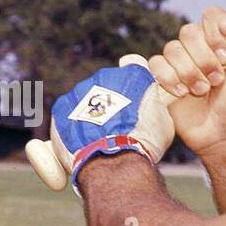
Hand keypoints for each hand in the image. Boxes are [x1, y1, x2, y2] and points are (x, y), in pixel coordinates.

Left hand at [49, 63, 174, 187]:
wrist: (114, 161)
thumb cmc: (144, 144)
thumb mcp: (164, 123)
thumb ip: (153, 107)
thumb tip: (150, 107)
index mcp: (134, 75)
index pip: (134, 64)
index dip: (133, 80)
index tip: (133, 93)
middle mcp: (105, 76)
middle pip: (107, 85)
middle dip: (111, 102)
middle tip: (117, 126)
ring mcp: (80, 90)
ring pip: (86, 100)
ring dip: (91, 115)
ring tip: (99, 140)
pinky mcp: (61, 107)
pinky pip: (67, 114)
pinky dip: (73, 127)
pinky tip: (83, 145)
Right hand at [148, 7, 225, 155]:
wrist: (224, 132)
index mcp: (222, 39)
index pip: (211, 15)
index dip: (215, 34)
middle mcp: (200, 46)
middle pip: (188, 32)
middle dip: (204, 60)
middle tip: (218, 81)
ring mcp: (180, 61)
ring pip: (172, 49)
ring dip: (190, 74)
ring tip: (202, 91)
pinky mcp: (164, 77)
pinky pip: (156, 64)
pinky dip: (170, 79)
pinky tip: (183, 94)